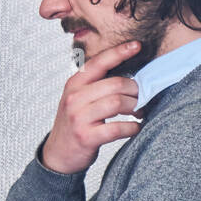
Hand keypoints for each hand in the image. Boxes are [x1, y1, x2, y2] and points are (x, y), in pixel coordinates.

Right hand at [41, 39, 143, 174]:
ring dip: (135, 107)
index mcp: (74, 84)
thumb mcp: (77, 98)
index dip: (119, 52)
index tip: (137, 46)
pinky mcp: (87, 137)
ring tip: (139, 112)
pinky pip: (118, 128)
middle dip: (135, 90)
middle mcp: (74, 98)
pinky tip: (134, 128)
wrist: (58, 154)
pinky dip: (132, 128)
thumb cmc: (75, 123)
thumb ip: (96, 84)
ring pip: (118, 103)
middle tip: (141, 97)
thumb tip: (130, 73)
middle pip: (115, 84)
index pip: (98, 62)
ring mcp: (79, 117)